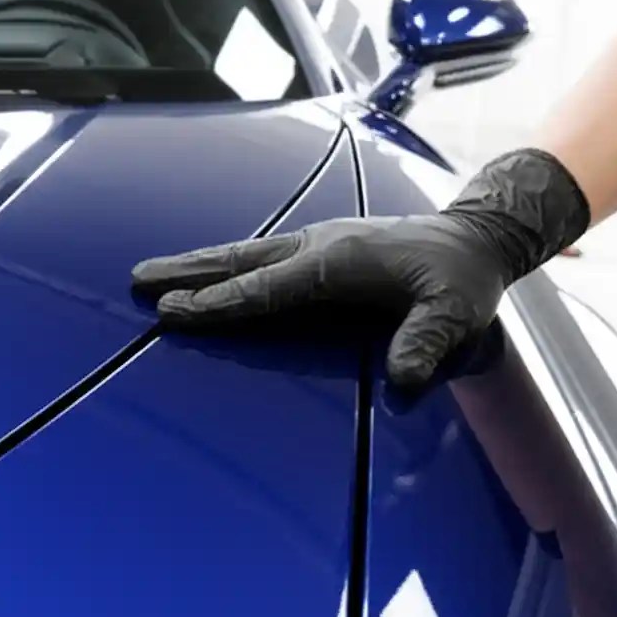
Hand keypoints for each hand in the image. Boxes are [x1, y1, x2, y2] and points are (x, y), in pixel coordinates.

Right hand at [132, 149, 589, 386]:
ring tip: (151, 274)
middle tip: (140, 281)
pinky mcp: (320, 249)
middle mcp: (320, 246)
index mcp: (341, 261)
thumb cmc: (464, 278)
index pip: (270, 288)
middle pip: (242, 263)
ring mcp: (317, 243)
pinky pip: (261, 258)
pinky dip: (225, 265)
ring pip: (246, 256)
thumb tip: (403, 381)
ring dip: (198, 264)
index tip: (178, 310)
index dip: (223, 302)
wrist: (477, 236)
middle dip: (189, 273)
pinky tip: (205, 272)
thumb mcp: (457, 311)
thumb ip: (427, 342)